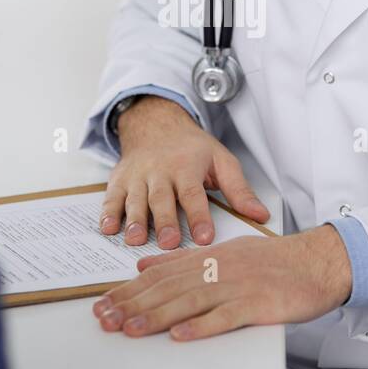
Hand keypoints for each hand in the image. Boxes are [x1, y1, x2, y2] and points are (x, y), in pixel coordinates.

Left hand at [92, 224, 351, 340]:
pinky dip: (202, 326)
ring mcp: (237, 286)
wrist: (318, 262)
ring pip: (190, 301)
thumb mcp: (225, 252)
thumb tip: (143, 264)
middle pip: (167, 287)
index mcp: (208, 257)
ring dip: (157, 316)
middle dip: (132, 304)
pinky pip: (226, 316)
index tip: (103, 303)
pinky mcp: (257, 304)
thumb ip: (184, 260)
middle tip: (103, 319)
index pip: (159, 274)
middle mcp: (217, 268)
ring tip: (130, 329)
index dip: (129, 289)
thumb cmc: (273, 262)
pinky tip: (180, 335)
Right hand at [100, 95, 269, 249]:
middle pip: (161, 198)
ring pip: (135, 199)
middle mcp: (160, 171)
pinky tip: (108, 228)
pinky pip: (111, 197)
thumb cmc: (192, 149)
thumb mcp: (221, 161)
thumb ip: (239, 190)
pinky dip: (107, 212)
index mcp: (186, 166)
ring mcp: (137, 176)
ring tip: (134, 239)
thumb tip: (260, 215)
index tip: (205, 238)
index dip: (199, 216)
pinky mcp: (119, 180)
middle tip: (168, 243)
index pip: (193, 193)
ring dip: (134, 219)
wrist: (156, 124)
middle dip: (164, 222)